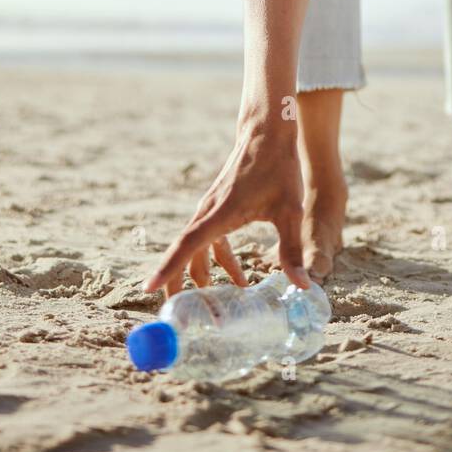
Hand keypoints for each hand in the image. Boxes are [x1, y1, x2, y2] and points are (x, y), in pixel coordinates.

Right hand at [141, 117, 309, 298]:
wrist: (267, 135)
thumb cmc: (278, 169)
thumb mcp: (290, 210)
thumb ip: (292, 249)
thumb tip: (303, 285)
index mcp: (220, 213)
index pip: (187, 245)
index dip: (168, 268)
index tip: (149, 288)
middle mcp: (208, 211)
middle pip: (183, 252)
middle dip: (178, 283)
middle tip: (181, 316)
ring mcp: (210, 208)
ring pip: (195, 248)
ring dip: (201, 275)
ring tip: (216, 306)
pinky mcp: (217, 206)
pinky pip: (208, 240)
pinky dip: (217, 260)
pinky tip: (238, 277)